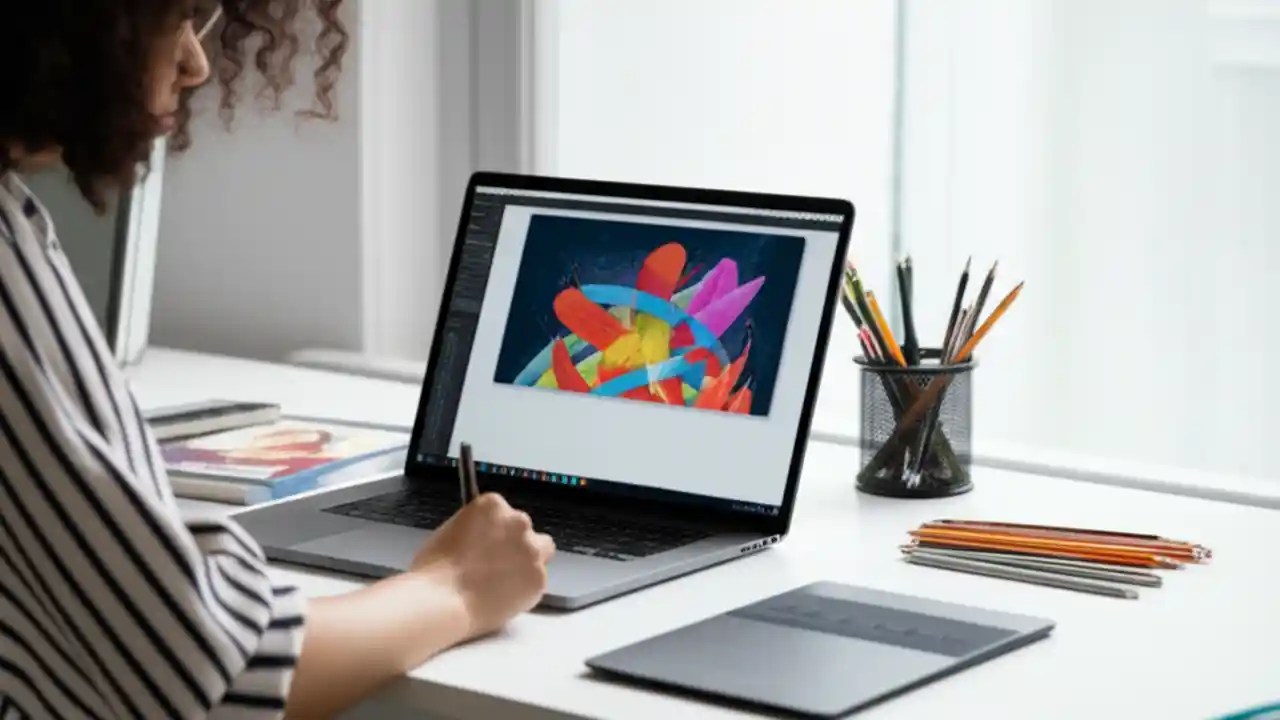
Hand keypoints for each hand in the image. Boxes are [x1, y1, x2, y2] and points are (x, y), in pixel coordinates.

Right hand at [410, 493, 554, 637]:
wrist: (440, 601)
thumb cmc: (433, 569)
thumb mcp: (451, 531)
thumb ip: (476, 528)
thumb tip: (484, 539)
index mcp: (493, 505)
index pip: (504, 512)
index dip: (495, 531)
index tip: (487, 545)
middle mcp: (518, 521)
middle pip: (524, 530)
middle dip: (514, 545)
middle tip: (496, 565)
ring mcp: (532, 550)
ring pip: (542, 552)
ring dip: (527, 562)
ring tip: (504, 583)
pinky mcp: (539, 578)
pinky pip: (538, 581)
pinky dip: (526, 589)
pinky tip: (504, 598)